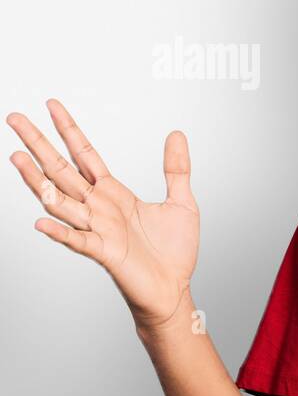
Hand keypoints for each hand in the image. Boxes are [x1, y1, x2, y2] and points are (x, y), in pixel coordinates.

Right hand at [7, 100, 199, 328]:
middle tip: (14, 119)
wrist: (174, 289)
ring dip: (38, 181)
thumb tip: (177, 134)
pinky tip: (41, 222)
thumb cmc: (174, 252)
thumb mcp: (182, 202)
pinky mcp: (105, 253)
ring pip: (61, 202)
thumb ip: (176, 169)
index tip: (51, 105)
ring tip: (17, 158)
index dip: (69, 130)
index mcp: (114, 194)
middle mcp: (99, 208)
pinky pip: (78, 241)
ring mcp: (98, 230)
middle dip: (38, 145)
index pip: (84, 155)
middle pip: (62, 171)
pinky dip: (60, 232)